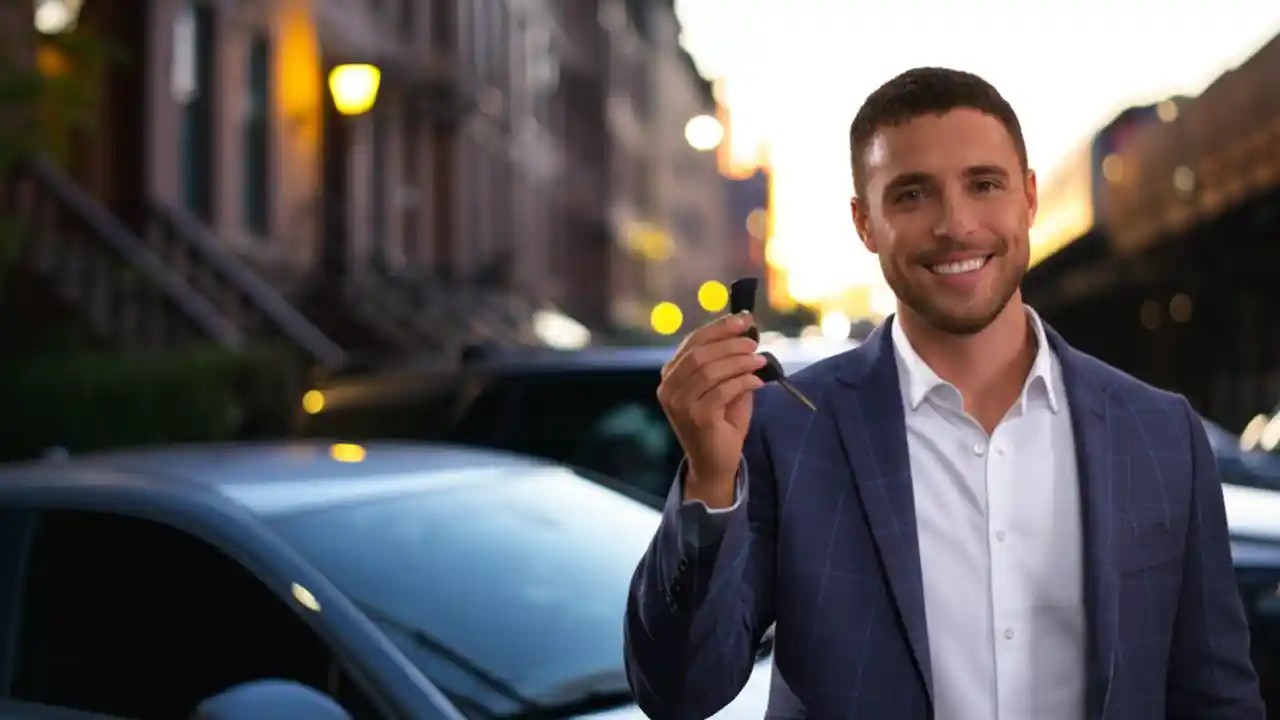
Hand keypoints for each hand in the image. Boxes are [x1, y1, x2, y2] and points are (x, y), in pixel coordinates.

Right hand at [657, 313, 766, 506]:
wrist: (714, 463)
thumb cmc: (720, 422)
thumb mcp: (722, 385)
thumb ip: (728, 361)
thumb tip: (747, 330)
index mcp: (671, 376)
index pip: (693, 342)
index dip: (720, 327)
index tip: (744, 320)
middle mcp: (669, 389)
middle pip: (700, 353)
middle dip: (731, 343)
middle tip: (754, 343)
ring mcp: (680, 405)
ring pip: (710, 370)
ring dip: (740, 361)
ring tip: (760, 360)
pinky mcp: (696, 418)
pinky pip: (722, 390)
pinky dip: (743, 381)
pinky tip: (758, 381)